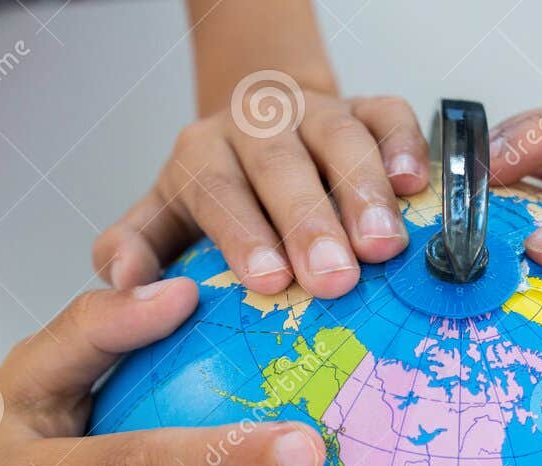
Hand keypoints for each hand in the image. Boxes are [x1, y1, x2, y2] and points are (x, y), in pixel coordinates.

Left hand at [93, 92, 427, 299]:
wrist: (259, 130)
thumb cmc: (217, 198)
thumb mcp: (162, 220)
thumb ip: (133, 248)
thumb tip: (125, 279)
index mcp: (203, 154)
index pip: (219, 191)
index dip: (244, 233)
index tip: (271, 282)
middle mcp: (257, 124)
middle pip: (281, 165)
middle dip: (310, 222)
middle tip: (335, 278)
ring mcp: (315, 112)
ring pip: (339, 137)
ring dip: (364, 192)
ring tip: (385, 247)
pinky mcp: (365, 108)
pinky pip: (389, 114)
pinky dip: (407, 145)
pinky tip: (416, 187)